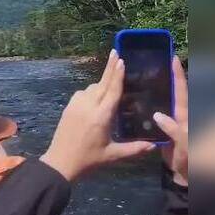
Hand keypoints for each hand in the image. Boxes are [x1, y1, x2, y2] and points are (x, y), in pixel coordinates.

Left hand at [41, 51, 156, 181]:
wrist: (60, 162)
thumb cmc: (89, 160)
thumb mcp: (112, 155)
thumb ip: (134, 149)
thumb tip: (154, 146)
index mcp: (101, 116)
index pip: (112, 90)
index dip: (117, 74)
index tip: (121, 59)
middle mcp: (88, 106)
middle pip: (102, 83)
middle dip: (110, 68)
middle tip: (116, 52)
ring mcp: (76, 105)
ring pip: (91, 87)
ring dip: (101, 82)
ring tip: (110, 80)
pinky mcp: (68, 107)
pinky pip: (82, 93)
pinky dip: (90, 91)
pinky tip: (95, 97)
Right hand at [152, 57, 187, 186]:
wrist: (184, 175)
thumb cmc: (187, 160)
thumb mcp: (184, 146)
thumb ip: (174, 131)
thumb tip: (159, 115)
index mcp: (184, 116)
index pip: (181, 91)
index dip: (178, 75)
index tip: (173, 58)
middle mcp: (177, 114)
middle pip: (172, 91)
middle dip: (165, 75)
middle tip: (152, 61)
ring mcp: (170, 121)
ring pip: (163, 100)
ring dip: (156, 88)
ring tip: (141, 75)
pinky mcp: (162, 129)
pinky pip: (155, 112)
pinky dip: (148, 104)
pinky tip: (135, 99)